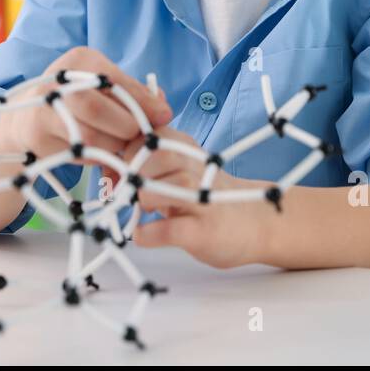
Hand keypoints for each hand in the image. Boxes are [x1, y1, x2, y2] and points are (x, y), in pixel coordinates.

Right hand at [0, 47, 171, 166]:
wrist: (27, 117)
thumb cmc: (79, 99)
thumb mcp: (105, 86)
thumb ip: (135, 94)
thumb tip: (163, 110)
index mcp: (79, 61)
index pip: (116, 82)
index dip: (144, 102)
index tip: (164, 116)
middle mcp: (57, 81)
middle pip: (98, 109)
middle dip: (127, 127)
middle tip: (137, 135)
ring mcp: (43, 110)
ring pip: (90, 137)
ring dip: (115, 145)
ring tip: (120, 143)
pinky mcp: (38, 138)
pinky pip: (80, 153)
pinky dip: (98, 156)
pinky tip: (100, 150)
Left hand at [123, 125, 274, 269]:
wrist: (260, 221)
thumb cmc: (211, 195)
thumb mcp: (184, 167)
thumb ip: (151, 161)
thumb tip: (109, 172)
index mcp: (185, 148)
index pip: (141, 136)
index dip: (122, 154)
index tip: (117, 173)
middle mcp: (194, 168)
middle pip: (149, 155)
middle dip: (130, 174)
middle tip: (132, 192)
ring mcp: (200, 199)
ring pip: (155, 188)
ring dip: (141, 200)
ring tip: (146, 210)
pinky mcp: (202, 231)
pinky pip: (164, 230)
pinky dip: (146, 234)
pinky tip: (145, 233)